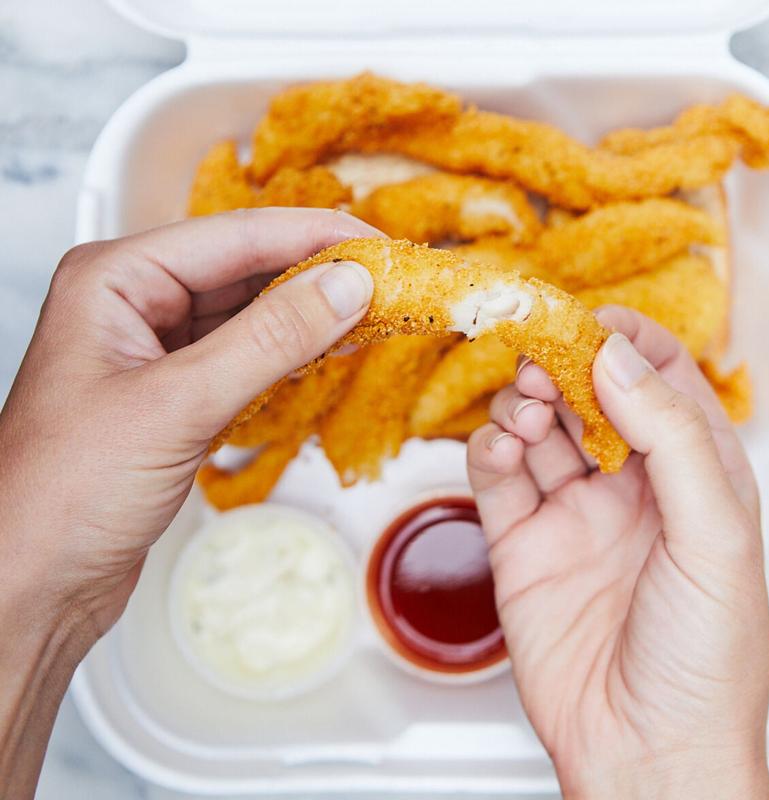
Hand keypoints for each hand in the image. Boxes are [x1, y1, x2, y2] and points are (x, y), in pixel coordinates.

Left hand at [0, 208, 378, 796]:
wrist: (31, 583)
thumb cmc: (64, 496)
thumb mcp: (179, 405)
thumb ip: (269, 340)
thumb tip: (346, 285)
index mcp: (114, 279)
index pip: (234, 236)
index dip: (314, 235)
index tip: (381, 244)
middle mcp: (131, 303)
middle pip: (245, 266)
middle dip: (318, 271)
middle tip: (391, 279)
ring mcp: (153, 350)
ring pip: (249, 311)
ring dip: (310, 313)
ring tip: (376, 312)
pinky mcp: (174, 395)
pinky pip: (245, 355)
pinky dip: (291, 353)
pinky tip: (332, 352)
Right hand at [466, 307, 768, 798]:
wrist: (650, 757)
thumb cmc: (710, 662)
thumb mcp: (716, 537)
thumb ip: (673, 439)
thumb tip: (621, 358)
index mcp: (700, 477)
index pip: (665, 381)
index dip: (630, 343)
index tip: (593, 320)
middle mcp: (637, 490)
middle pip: (592, 395)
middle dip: (566, 365)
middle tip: (545, 356)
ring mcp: (578, 518)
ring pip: (541, 429)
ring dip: (528, 403)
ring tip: (531, 410)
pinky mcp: (526, 550)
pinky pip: (499, 480)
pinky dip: (493, 450)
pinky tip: (505, 447)